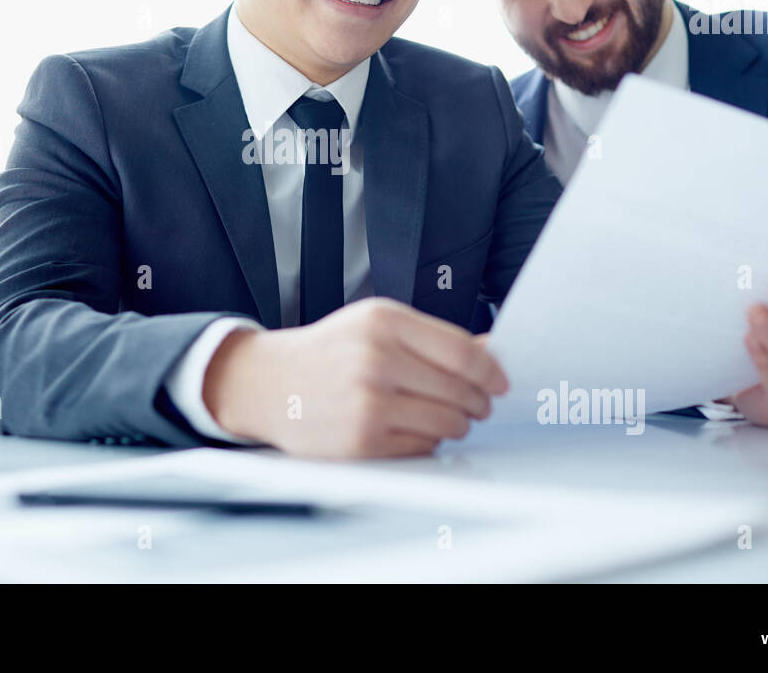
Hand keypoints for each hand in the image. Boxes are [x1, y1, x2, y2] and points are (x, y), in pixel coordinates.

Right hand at [202, 297, 507, 457]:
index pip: (462, 351)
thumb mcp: (375, 325)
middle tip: (477, 404)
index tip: (499, 381)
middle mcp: (376, 357)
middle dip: (478, 401)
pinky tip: (411, 428)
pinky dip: (428, 441)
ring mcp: (368, 401)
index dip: (491, 371)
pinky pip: (423, 446)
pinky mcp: (362, 439)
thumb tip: (490, 352)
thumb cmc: (327, 353)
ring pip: (448, 421)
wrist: (268, 383)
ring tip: (443, 416)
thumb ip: (431, 338)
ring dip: (457, 423)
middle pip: (461, 389)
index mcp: (383, 321)